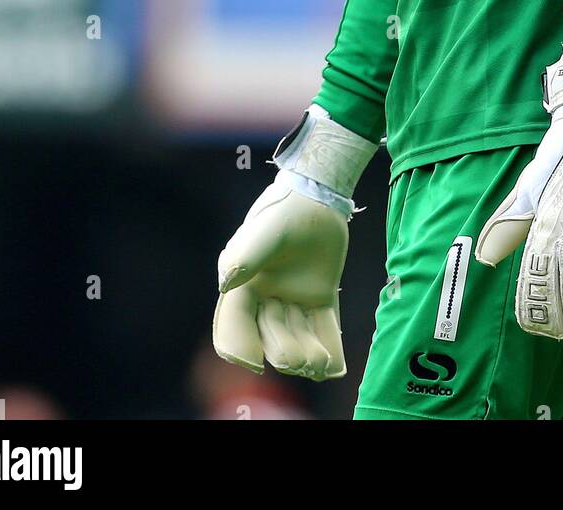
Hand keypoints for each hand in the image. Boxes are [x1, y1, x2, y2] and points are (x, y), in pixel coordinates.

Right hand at [214, 172, 349, 379]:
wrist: (317, 195)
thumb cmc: (285, 210)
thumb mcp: (265, 231)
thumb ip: (246, 256)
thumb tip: (226, 283)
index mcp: (244, 285)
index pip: (235, 325)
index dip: (240, 347)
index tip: (253, 363)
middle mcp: (267, 297)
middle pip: (271, 338)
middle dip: (284, 353)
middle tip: (302, 359)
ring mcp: (295, 299)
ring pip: (298, 338)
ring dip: (308, 356)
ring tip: (320, 362)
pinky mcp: (320, 296)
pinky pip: (324, 329)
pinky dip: (330, 350)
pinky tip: (336, 367)